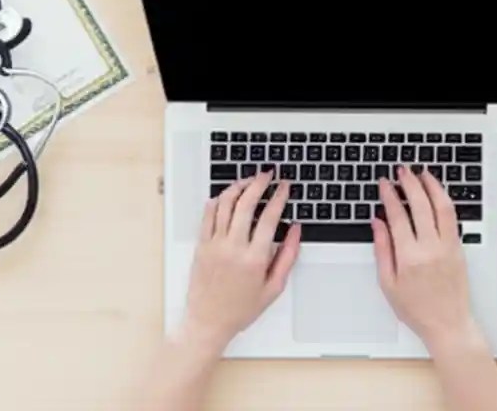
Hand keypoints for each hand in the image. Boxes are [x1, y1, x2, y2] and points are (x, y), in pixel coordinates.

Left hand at [181, 172, 301, 349]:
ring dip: (238, 186)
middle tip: (267, 175)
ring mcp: (214, 245)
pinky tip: (227, 196)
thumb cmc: (240, 309)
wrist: (208, 322)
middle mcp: (233, 248)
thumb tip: (295, 231)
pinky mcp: (201, 245)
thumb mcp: (273, 288)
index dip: (279, 196)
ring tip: (248, 181)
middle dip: (259, 183)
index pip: (270, 216)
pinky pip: (208, 214)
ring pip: (225, 203)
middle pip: (246, 203)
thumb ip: (287, 257)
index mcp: (254, 259)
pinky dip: (218, 200)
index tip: (284, 186)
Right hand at [371, 165, 482, 350]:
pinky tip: (437, 193)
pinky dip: (444, 201)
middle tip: (402, 171)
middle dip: (409, 183)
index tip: (384, 184)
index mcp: (409, 257)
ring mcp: (448, 247)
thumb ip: (382, 249)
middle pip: (420, 205)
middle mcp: (430, 248)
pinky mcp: (459, 248)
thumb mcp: (388, 283)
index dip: (389, 195)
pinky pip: (452, 218)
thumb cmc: (416, 309)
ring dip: (432, 186)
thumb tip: (377, 222)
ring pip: (441, 207)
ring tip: (422, 174)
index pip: (398, 216)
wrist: (448, 324)